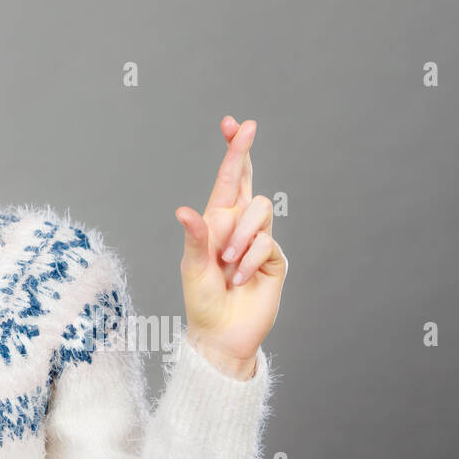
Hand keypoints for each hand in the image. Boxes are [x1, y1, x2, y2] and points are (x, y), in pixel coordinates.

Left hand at [175, 117, 287, 378]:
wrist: (222, 334)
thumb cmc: (201, 299)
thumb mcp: (192, 267)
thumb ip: (195, 238)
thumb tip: (184, 210)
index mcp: (216, 223)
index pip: (227, 181)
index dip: (233, 153)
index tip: (236, 124)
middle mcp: (239, 227)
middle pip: (248, 182)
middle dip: (244, 153)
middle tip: (247, 128)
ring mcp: (259, 242)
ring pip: (259, 212)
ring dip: (240, 236)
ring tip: (226, 264)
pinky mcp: (275, 260)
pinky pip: (267, 243)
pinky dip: (249, 261)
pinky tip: (239, 280)